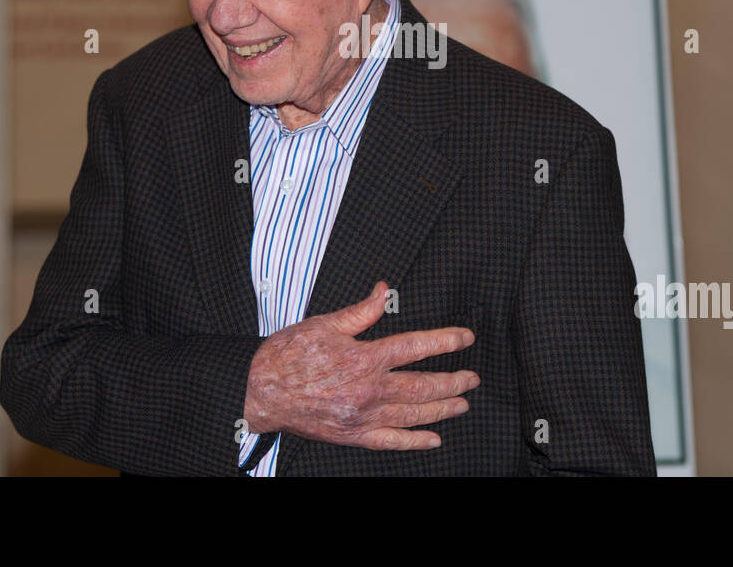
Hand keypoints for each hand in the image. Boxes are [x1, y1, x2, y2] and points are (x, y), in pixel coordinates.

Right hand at [242, 281, 479, 449]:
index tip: (465, 338)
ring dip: (442, 409)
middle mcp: (368, 389)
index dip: (445, 341)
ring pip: (413, 414)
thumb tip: (384, 291)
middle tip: (472, 377)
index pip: (415, 347)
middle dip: (453, 381)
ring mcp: (362, 416)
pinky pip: (391, 442)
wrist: (260, 392)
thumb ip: (361, 311)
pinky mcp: (353, 435)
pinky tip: (433, 439)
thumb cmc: (287, 356)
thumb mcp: (325, 324)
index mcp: (363, 357)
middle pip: (422, 385)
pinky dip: (414, 442)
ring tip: (462, 403)